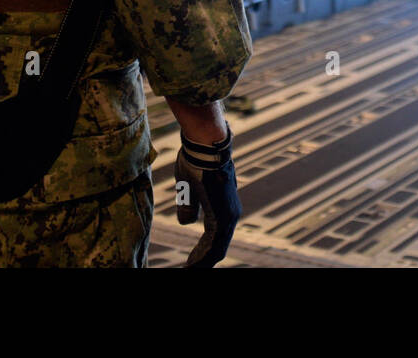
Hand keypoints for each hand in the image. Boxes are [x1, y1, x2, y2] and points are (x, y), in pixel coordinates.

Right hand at [174, 128, 240, 267]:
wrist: (205, 146)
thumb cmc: (196, 161)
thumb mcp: (188, 189)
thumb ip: (190, 207)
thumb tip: (187, 223)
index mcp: (223, 207)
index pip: (214, 239)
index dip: (202, 253)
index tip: (190, 264)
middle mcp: (230, 214)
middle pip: (217, 247)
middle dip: (202, 261)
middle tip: (188, 270)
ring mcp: (229, 216)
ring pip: (216, 248)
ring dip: (201, 262)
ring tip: (188, 271)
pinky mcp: (223, 216)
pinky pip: (213, 244)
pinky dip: (202, 257)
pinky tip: (191, 267)